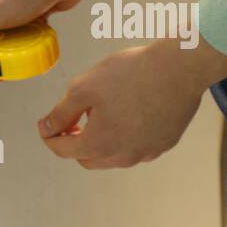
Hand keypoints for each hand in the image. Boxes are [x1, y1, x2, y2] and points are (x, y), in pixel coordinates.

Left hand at [39, 39, 226, 168]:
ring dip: (100, 142)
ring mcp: (146, 153)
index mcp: (99, 145)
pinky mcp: (164, 144)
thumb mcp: (82, 89)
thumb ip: (60, 113)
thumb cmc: (130, 74)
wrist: (180, 67)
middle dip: (75, 142)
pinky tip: (127, 115)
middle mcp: (123, 157)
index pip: (62, 150)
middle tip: (73, 121)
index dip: (49, 136)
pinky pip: (136, 148)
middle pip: (86, 158)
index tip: (46, 124)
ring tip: (101, 115)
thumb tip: (46, 129)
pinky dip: (124, 138)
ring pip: (111, 156)